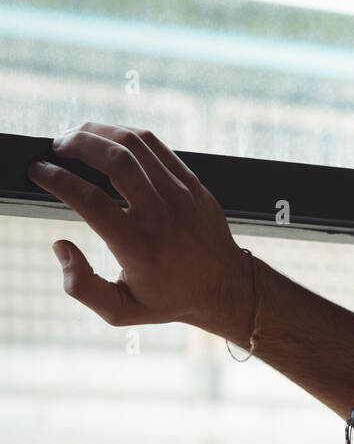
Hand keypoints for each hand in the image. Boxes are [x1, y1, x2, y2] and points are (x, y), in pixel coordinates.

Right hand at [27, 122, 250, 334]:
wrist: (224, 288)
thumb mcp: (121, 311)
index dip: (56, 180)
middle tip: (56, 147)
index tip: (37, 172)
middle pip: (114, 159)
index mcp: (140, 249)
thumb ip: (82, 287)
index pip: (90, 201)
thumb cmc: (167, 299)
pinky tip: (107, 141)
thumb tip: (60, 246)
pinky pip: (154, 145)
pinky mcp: (192, 183)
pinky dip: (124, 136)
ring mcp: (181, 196)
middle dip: (76, 143)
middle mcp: (162, 217)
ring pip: (134, 144)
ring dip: (97, 132)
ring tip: (76, 138)